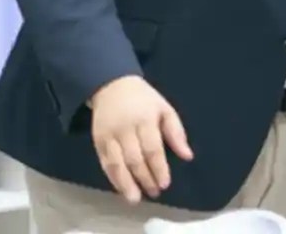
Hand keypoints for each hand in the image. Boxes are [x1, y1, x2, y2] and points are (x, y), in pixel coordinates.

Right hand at [88, 75, 193, 202]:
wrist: (110, 85)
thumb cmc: (143, 100)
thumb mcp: (164, 109)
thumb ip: (176, 132)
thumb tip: (188, 156)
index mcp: (145, 119)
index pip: (152, 148)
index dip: (159, 168)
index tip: (165, 184)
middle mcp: (125, 128)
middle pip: (135, 159)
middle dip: (145, 178)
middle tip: (154, 193)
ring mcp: (109, 135)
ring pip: (117, 164)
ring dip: (126, 184)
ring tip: (135, 199)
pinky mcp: (98, 141)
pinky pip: (105, 163)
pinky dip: (113, 178)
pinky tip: (121, 189)